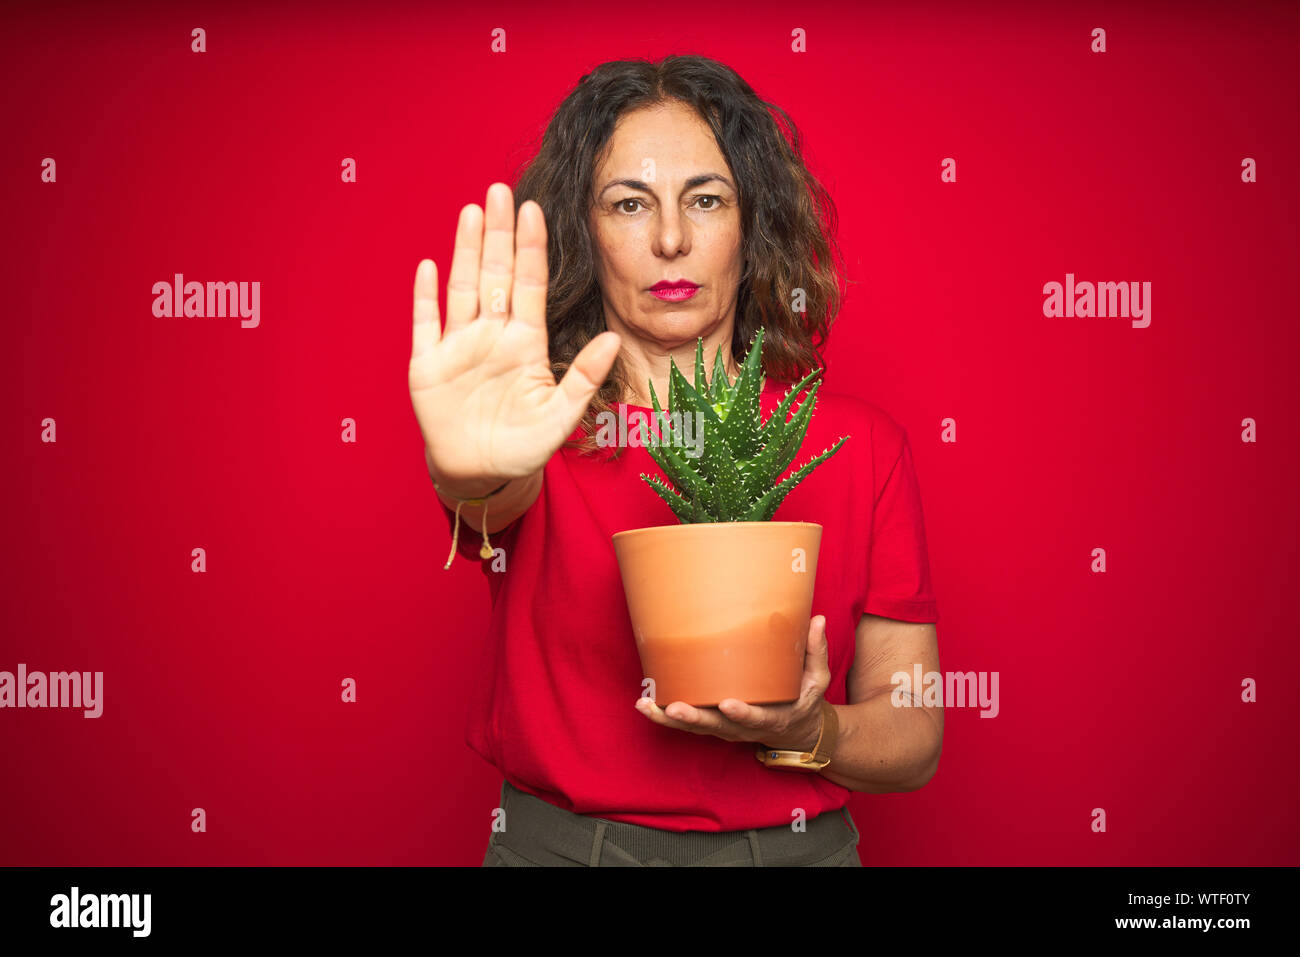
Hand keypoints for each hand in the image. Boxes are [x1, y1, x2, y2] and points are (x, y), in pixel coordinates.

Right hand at [410, 182, 621, 489]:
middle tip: (500, 190)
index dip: (531, 249)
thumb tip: (615, 339)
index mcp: (526, 343)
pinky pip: (426, 324)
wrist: (482, 473)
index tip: (534, 211)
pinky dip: (426, 297)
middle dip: (499, 234)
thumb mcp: (561, 416)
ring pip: (463, 288)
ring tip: (472, 212)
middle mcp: (493, 336)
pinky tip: (429, 267)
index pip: (530, 285)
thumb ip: (585, 377)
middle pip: (496, 275)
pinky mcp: (428, 365)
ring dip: (465, 251)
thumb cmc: (524, 445)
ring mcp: (459, 346)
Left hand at [635, 615, 831, 751]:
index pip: (757, 719)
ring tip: (644, 705)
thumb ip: (815, 652)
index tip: (727, 704)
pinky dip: (664, 715)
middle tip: (674, 708)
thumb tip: (818, 620)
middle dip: (693, 719)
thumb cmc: (803, 701)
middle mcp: (744, 728)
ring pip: (694, 728)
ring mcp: (725, 728)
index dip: (742, 714)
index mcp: (773, 718)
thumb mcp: (817, 681)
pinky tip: (644, 703)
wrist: (794, 732)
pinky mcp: (712, 723)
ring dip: (668, 718)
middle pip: (715, 727)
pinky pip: (686, 723)